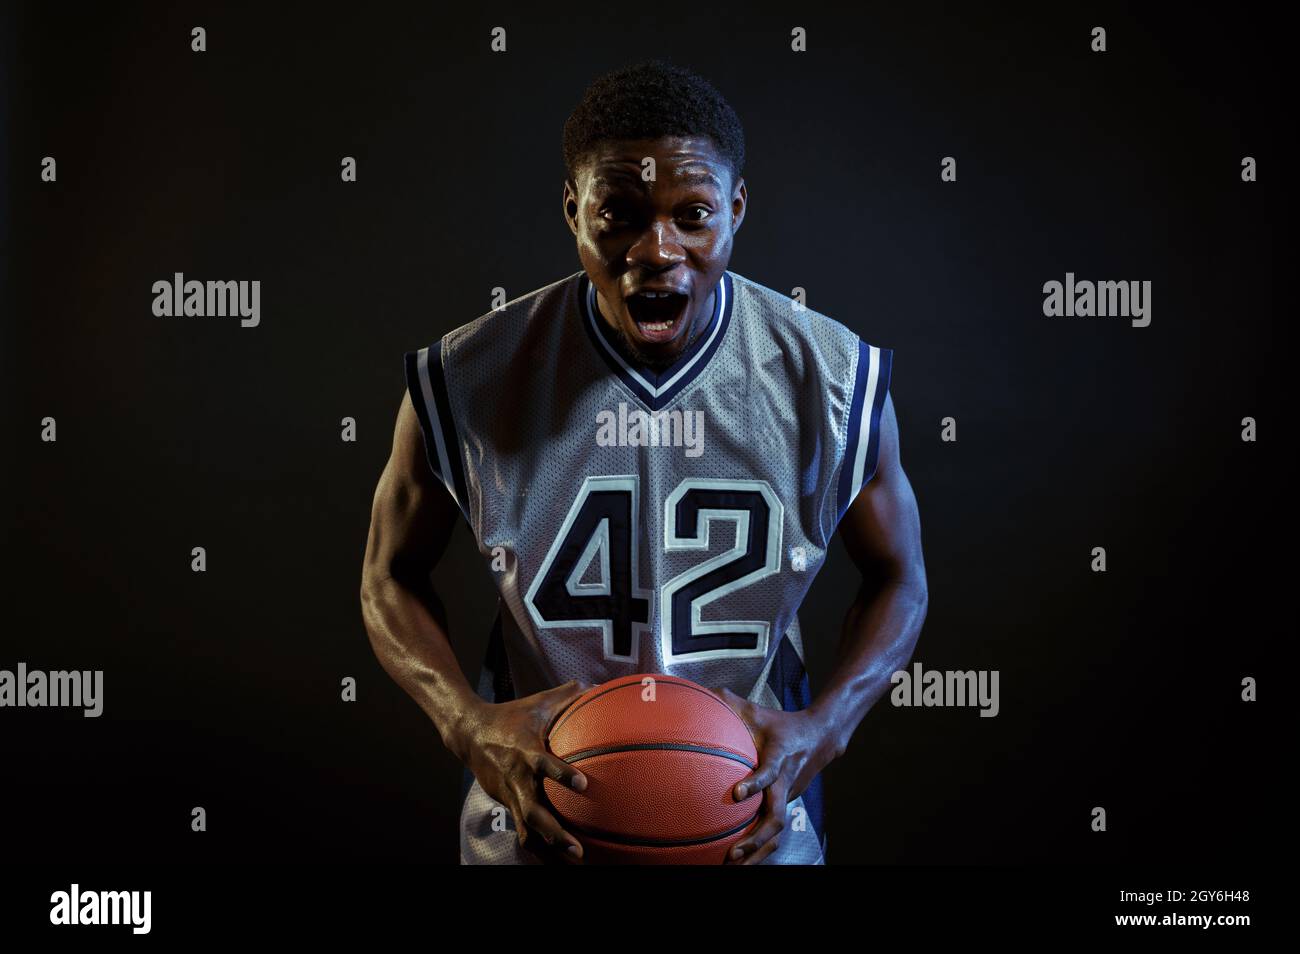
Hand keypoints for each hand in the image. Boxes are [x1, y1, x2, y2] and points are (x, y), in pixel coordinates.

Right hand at [452, 679, 593, 863]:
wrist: (468, 733)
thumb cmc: (510, 716)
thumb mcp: (536, 703)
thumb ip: (566, 696)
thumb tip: (594, 685)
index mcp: (526, 751)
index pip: (544, 764)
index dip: (561, 774)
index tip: (583, 783)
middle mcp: (517, 777)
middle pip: (534, 810)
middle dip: (555, 831)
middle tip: (577, 847)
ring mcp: (509, 794)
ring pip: (528, 827)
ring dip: (549, 846)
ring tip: (574, 860)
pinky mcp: (505, 803)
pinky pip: (523, 829)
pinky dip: (538, 846)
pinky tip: (555, 861)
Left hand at [709, 686, 840, 864]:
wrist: (820, 737)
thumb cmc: (781, 725)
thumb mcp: (757, 710)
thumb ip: (730, 703)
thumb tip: (701, 693)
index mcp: (780, 756)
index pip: (770, 771)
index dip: (756, 783)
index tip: (736, 794)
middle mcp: (786, 781)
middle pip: (777, 816)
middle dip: (756, 837)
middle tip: (734, 850)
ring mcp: (788, 796)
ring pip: (778, 832)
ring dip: (758, 851)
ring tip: (735, 865)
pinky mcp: (787, 805)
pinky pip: (775, 831)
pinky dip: (760, 849)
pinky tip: (741, 861)